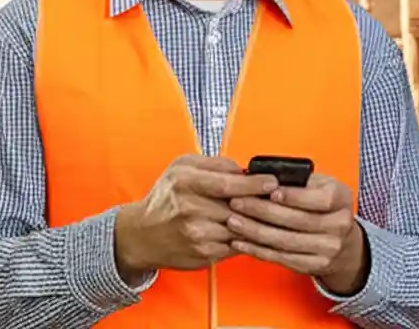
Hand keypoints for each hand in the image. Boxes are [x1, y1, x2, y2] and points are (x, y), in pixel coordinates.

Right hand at [113, 155, 277, 277]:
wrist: (142, 235)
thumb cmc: (166, 198)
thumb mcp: (182, 167)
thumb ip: (216, 164)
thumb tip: (245, 170)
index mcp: (184, 182)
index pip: (227, 184)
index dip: (254, 184)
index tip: (272, 182)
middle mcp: (189, 209)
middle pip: (238, 207)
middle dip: (260, 203)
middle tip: (276, 197)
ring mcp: (197, 235)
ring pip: (241, 227)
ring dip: (255, 221)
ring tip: (263, 213)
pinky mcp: (204, 254)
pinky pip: (236, 244)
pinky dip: (245, 236)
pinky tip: (247, 228)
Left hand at [225, 174, 368, 295]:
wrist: (343, 242)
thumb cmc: (324, 207)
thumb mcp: (320, 186)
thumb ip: (298, 181)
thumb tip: (263, 177)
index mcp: (340, 198)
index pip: (316, 198)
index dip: (291, 196)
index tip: (267, 191)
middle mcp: (338, 225)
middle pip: (296, 220)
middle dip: (262, 211)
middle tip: (237, 202)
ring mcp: (328, 248)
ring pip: (285, 241)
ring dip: (254, 232)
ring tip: (233, 221)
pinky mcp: (314, 265)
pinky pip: (282, 258)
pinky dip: (258, 250)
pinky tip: (241, 242)